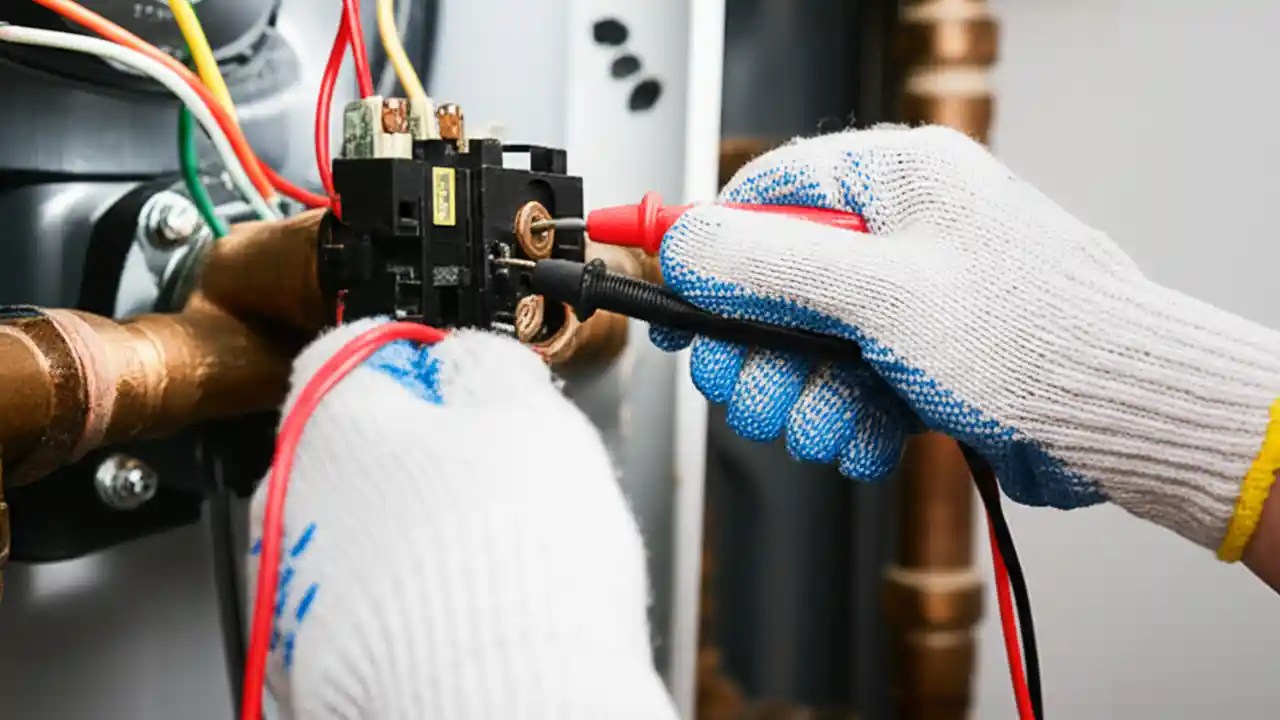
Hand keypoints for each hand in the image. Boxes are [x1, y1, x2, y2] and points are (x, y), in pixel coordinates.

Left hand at [247, 320, 676, 718]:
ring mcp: (292, 592)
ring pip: (351, 532)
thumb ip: (486, 362)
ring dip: (404, 533)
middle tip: (495, 481)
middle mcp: (289, 504)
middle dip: (418, 456)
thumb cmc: (519, 568)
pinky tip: (457, 615)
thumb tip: (468, 358)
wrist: (510, 703)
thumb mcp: (532, 415)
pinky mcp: (308, 665)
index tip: (465, 385)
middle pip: (351, 449)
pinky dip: (395, 606)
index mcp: (332, 421)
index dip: (424, 362)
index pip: (357, 351)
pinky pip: (353, 609)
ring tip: (485, 560)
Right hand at [656, 125, 1279, 555]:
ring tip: (826, 425)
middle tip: (747, 388)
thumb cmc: (1037, 337)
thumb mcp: (882, 293)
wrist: (1124, 418)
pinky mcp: (924, 359)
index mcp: (895, 181)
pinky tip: (868, 438)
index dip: (710, 250)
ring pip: (810, 348)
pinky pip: (852, 386)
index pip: (766, 194)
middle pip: (776, 284)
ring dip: (805, 399)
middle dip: (758, 350)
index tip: (673, 295)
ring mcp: (912, 301)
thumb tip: (687, 242)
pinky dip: (850, 421)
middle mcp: (900, 236)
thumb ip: (771, 263)